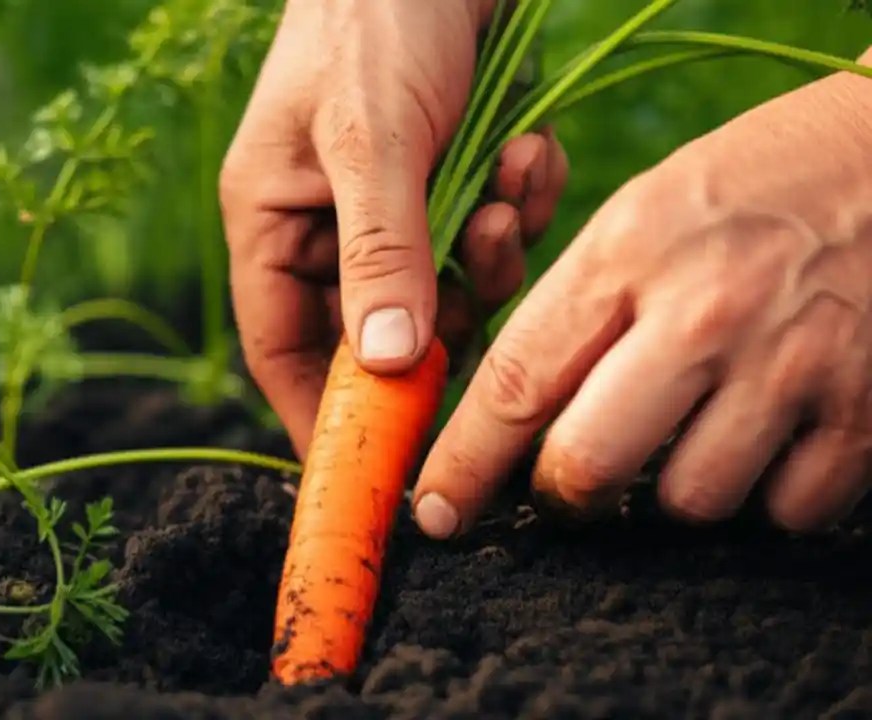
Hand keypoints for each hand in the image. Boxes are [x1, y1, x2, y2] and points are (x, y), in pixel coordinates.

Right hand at [220, 0, 568, 456]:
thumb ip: (378, 251)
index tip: (378, 466)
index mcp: (272, 222)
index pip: (284, 349)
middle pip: (382, 332)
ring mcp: (395, 208)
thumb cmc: (374, 23)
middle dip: (445, 312)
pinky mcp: (453, 180)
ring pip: (451, 286)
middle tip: (482, 268)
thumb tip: (382, 365)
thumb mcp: (372, 141)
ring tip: (511, 180)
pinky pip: (493, 232)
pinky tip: (527, 148)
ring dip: (496, 247)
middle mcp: (328, 227)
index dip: (324, 415)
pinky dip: (521, 203)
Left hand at [412, 47, 871, 538]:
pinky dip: (769, 493)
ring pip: (686, 502)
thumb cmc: (752, 188)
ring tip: (699, 426)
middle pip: (586, 467)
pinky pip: (785, 511)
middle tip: (567, 485)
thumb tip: (514, 417)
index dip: (462, 464)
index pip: (515, 383)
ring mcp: (790, 365)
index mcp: (627, 254)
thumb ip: (577, 313)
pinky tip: (772, 434)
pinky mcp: (864, 412)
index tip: (435, 511)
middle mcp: (702, 314)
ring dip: (676, 486)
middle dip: (561, 494)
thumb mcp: (642, 215)